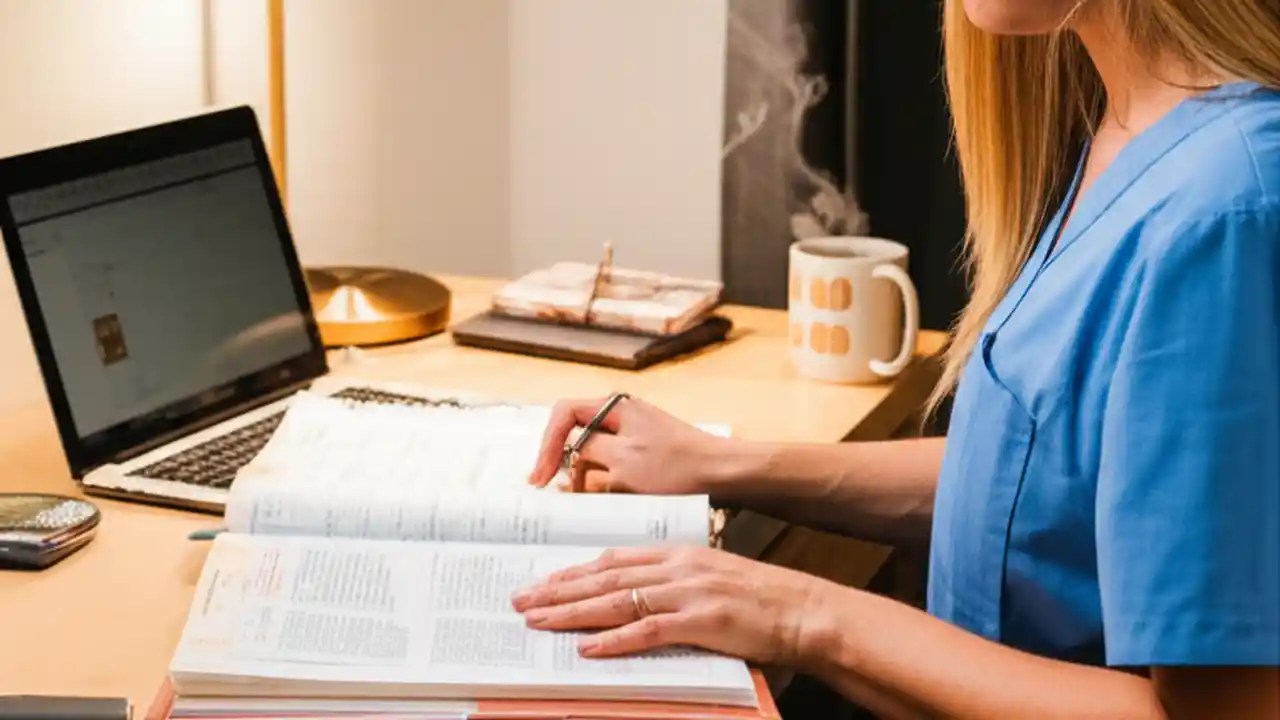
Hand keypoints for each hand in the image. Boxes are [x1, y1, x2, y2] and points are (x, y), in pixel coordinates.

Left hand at [510, 545, 833, 668]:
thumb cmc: (757, 596)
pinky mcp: (700, 622)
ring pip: (616, 601)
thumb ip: (671, 579)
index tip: (542, 581)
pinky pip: (647, 631)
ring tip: (539, 621)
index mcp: (676, 553)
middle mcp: (676, 568)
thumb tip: (632, 595)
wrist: (800, 608)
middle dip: (558, 590)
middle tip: (522, 601)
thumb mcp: (709, 574)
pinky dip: (614, 640)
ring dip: (572, 613)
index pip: (612, 559)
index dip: (573, 571)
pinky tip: (587, 648)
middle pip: (603, 578)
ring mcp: (687, 593)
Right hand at [527, 396, 727, 493]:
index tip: (540, 477)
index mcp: (614, 407)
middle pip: (575, 434)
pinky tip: (599, 497)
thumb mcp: (623, 460)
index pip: (564, 415)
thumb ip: (586, 453)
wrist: (720, 474)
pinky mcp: (642, 455)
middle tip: (550, 489)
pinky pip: (610, 464)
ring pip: (591, 453)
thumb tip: (564, 457)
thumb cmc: (675, 464)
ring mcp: (632, 435)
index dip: (547, 444)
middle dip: (561, 461)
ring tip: (576, 497)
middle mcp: (620, 416)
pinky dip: (600, 480)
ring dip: (581, 474)